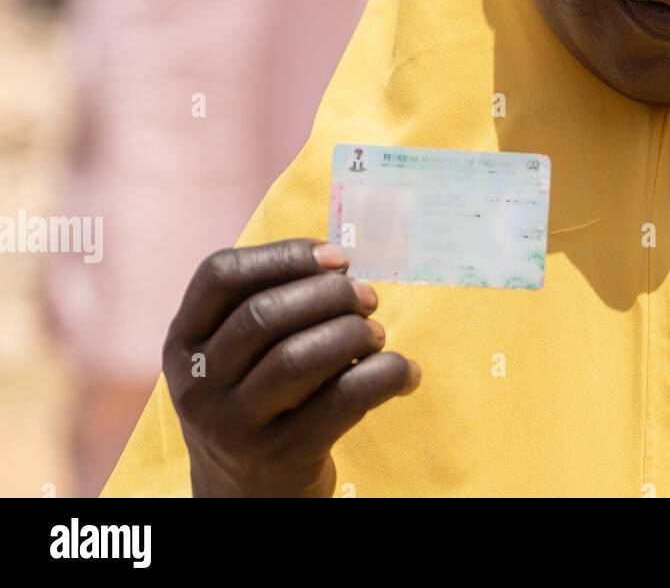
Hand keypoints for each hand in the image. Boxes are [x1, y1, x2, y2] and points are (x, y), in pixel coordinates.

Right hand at [163, 239, 419, 497]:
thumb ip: (268, 306)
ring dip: (354, 333)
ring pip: (299, 357)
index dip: (283, 254)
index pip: (219, 274)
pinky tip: (405, 373)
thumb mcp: (234, 356)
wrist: (246, 496)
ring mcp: (234, 425)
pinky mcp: (281, 457)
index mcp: (183, 342)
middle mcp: (197, 384)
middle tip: (367, 299)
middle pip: (265, 314)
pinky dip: (387, 375)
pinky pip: (344, 400)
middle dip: (330, 294)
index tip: (336, 258)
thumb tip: (340, 265)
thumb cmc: (256, 401)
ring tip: (376, 335)